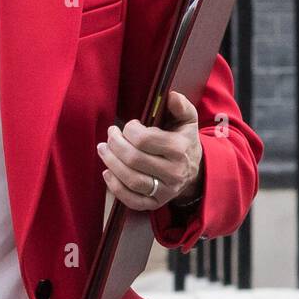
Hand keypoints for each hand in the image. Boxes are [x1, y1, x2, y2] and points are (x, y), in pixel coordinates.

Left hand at [96, 89, 203, 211]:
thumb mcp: (187, 121)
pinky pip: (131, 200)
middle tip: (109, 135)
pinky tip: (107, 172)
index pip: (145, 140)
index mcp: (180, 149)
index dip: (130, 131)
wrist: (195, 171)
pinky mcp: (156, 203)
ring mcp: (165, 190)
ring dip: (110, 163)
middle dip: (115, 145)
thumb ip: (180, 106)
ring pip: (130, 180)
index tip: (127, 126)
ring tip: (103, 149)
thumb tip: (170, 95)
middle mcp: (174, 172)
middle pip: (134, 160)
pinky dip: (115, 187)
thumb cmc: (184, 141)